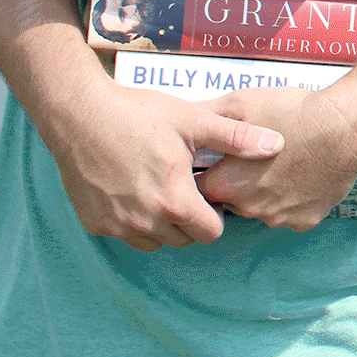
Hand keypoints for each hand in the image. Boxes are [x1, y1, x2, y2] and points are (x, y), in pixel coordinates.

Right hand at [42, 80, 283, 250]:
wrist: (79, 114)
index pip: (211, 234)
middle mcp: (144, 222)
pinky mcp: (93, 223)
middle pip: (183, 239)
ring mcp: (116, 225)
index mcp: (174, 201)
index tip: (210, 191)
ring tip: (162, 187)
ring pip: (153, 242)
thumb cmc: (139, 115)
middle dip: (191, 219)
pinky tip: (134, 189)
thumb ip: (237, 137)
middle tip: (186, 186)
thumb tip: (277, 144)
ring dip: (162, 224)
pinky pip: (124, 234)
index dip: (217, 214)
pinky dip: (133, 220)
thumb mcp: (194, 121)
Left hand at [196, 87, 356, 230]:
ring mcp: (278, 218)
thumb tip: (180, 119)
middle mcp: (247, 209)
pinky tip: (302, 174)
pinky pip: (291, 213)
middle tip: (257, 157)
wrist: (346, 128)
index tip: (221, 158)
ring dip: (266, 191)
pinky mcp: (304, 220)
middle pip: (231, 199)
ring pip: (261, 207)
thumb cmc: (293, 113)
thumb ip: (206, 115)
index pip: (198, 187)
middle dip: (239, 181)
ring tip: (284, 162)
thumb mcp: (242, 102)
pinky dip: (293, 197)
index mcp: (226, 184)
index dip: (209, 170)